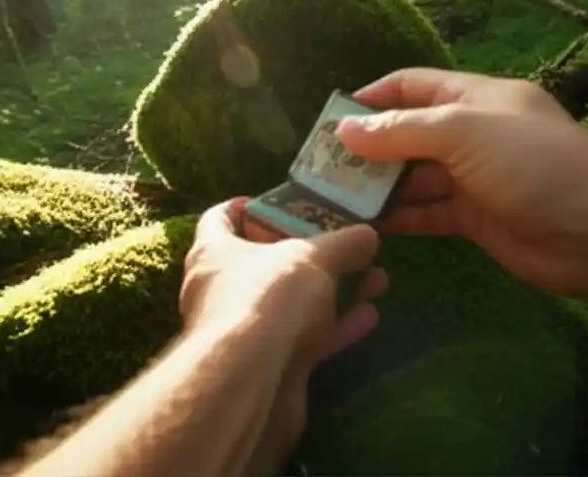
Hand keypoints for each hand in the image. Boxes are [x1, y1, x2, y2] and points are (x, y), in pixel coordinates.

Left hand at [179, 201, 388, 472]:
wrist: (249, 383)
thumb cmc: (268, 299)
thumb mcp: (313, 257)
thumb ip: (343, 243)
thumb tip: (368, 234)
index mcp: (214, 252)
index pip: (219, 218)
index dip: (245, 207)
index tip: (279, 203)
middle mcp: (219, 291)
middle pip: (263, 264)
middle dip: (308, 256)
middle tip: (342, 246)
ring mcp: (241, 333)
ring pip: (290, 305)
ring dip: (332, 293)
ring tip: (373, 280)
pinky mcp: (264, 367)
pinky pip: (302, 339)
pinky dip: (334, 329)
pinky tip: (368, 318)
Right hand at [337, 68, 587, 301]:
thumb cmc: (534, 164)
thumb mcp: (463, 132)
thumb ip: (402, 131)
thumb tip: (345, 129)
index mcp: (478, 97)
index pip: (414, 86)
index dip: (373, 98)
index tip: (329, 120)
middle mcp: (475, 134)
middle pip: (410, 133)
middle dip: (368, 148)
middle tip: (318, 169)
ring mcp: (478, 179)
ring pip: (416, 177)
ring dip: (378, 186)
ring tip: (329, 199)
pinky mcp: (479, 221)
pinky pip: (429, 213)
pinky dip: (400, 217)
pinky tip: (364, 224)